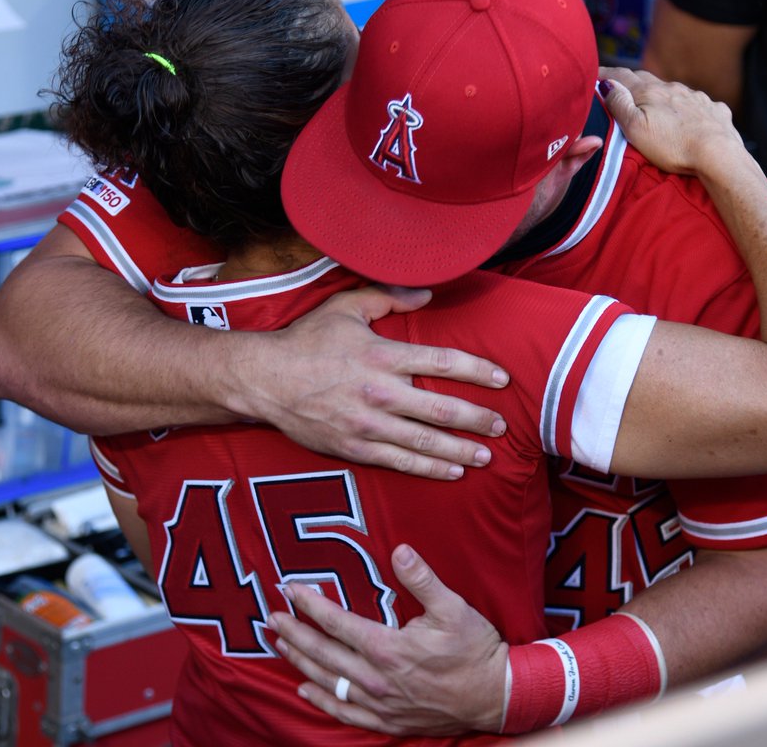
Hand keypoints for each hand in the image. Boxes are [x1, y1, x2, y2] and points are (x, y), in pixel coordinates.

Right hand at [238, 285, 509, 479]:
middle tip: (502, 426)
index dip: (476, 371)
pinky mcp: (354, 448)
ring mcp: (367, 424)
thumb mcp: (345, 306)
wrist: (264, 380)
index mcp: (381, 354)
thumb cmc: (306, 340)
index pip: (442, 362)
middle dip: (477, 420)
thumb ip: (388, 296)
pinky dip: (429, 469)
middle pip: (441, 409)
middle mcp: (379, 392)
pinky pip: (399, 462)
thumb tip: (428, 294)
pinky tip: (452, 472)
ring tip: (486, 456)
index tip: (502, 380)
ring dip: (460, 451)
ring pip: (424, 442)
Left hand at [268, 544, 507, 736]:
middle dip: (293, 633)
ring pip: (327, 681)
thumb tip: (399, 550)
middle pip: (322, 653)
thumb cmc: (475, 650)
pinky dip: (321, 700)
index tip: (290, 590)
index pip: (336, 623)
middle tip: (271, 617)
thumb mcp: (453, 607)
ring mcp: (379, 703)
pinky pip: (344, 712)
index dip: (309, 605)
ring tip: (280, 645)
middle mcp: (375, 678)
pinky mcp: (387, 720)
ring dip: (300, 662)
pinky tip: (305, 689)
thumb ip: (422, 579)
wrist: (495, 696)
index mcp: (387, 648)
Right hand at [598, 66, 747, 177]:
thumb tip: (608, 84)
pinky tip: (688, 119)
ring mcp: (696, 98)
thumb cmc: (673, 146)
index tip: (594, 74)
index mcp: (650, 92)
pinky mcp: (714, 110)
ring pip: (673, 92)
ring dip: (661, 96)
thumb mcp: (635, 128)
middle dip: (631, 81)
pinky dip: (687, 108)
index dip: (606, 74)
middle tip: (620, 87)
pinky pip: (698, 105)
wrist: (718, 154)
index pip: (622, 76)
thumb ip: (619, 104)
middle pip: (647, 80)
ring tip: (655, 108)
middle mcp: (673, 88)